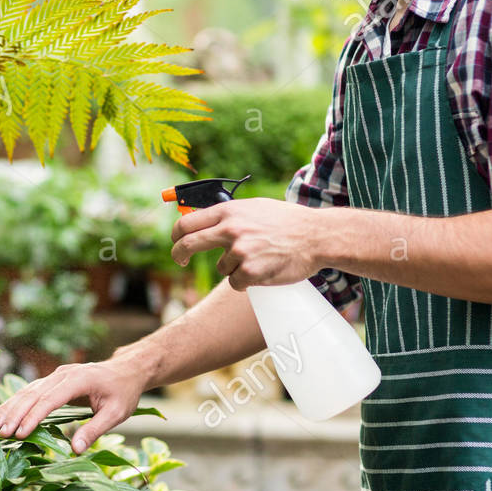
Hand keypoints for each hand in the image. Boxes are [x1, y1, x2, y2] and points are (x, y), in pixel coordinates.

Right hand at [0, 358, 147, 453]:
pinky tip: (3, 414)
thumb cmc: (123, 393)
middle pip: (34, 393)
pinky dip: (16, 402)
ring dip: (10, 406)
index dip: (34, 416)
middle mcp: (63, 374)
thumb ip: (95, 430)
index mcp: (79, 379)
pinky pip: (31, 390)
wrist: (126, 370)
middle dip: (15, 413)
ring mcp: (57, 374)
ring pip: (28, 390)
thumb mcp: (116, 413)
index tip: (20, 434)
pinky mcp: (53, 379)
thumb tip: (75, 451)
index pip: (51, 399)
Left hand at [170, 197, 326, 289]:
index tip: (176, 242)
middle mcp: (230, 229)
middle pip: (187, 245)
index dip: (176, 235)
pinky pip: (236, 282)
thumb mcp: (254, 208)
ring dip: (234, 267)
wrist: (315, 236)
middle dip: (179, 255)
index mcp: (229, 211)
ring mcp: (240, 251)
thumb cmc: (286, 221)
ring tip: (259, 257)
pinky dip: (246, 281)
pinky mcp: (250, 272)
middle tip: (180, 261)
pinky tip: (264, 269)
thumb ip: (228, 215)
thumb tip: (201, 222)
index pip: (187, 223)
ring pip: (221, 267)